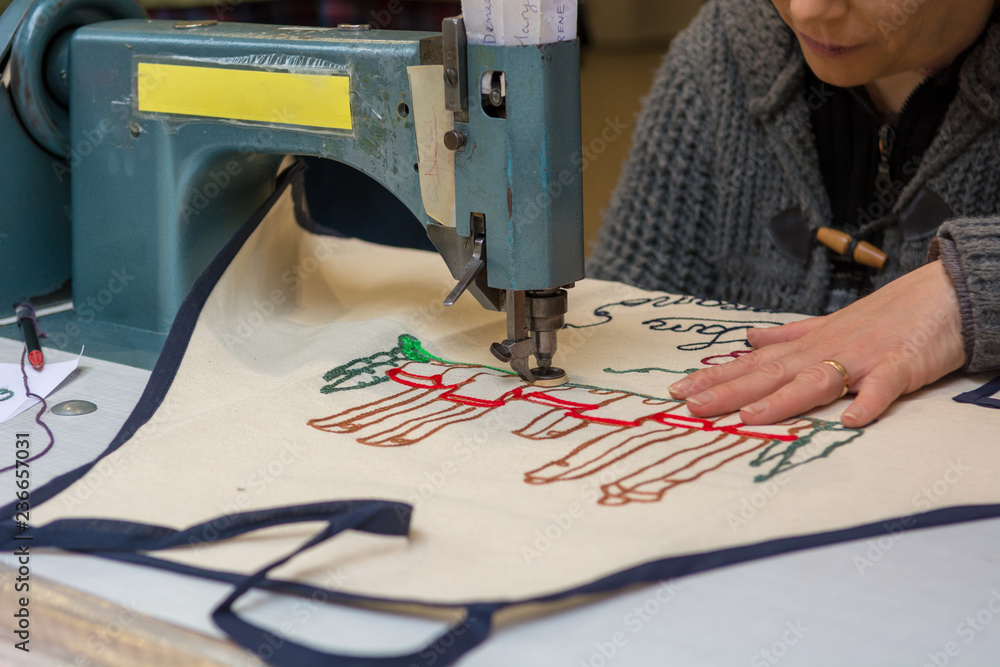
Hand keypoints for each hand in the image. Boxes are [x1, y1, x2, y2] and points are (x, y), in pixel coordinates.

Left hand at [667, 261, 966, 427]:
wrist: (943, 293)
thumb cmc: (885, 315)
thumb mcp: (828, 325)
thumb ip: (789, 336)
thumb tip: (750, 340)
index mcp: (808, 347)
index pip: (752, 366)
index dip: (715, 378)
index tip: (677, 392)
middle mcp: (825, 352)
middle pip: (770, 375)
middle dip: (729, 392)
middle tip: (691, 407)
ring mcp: (861, 359)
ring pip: (815, 381)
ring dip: (782, 399)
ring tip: (749, 417)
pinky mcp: (899, 366)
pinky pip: (883, 387)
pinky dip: (868, 403)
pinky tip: (850, 420)